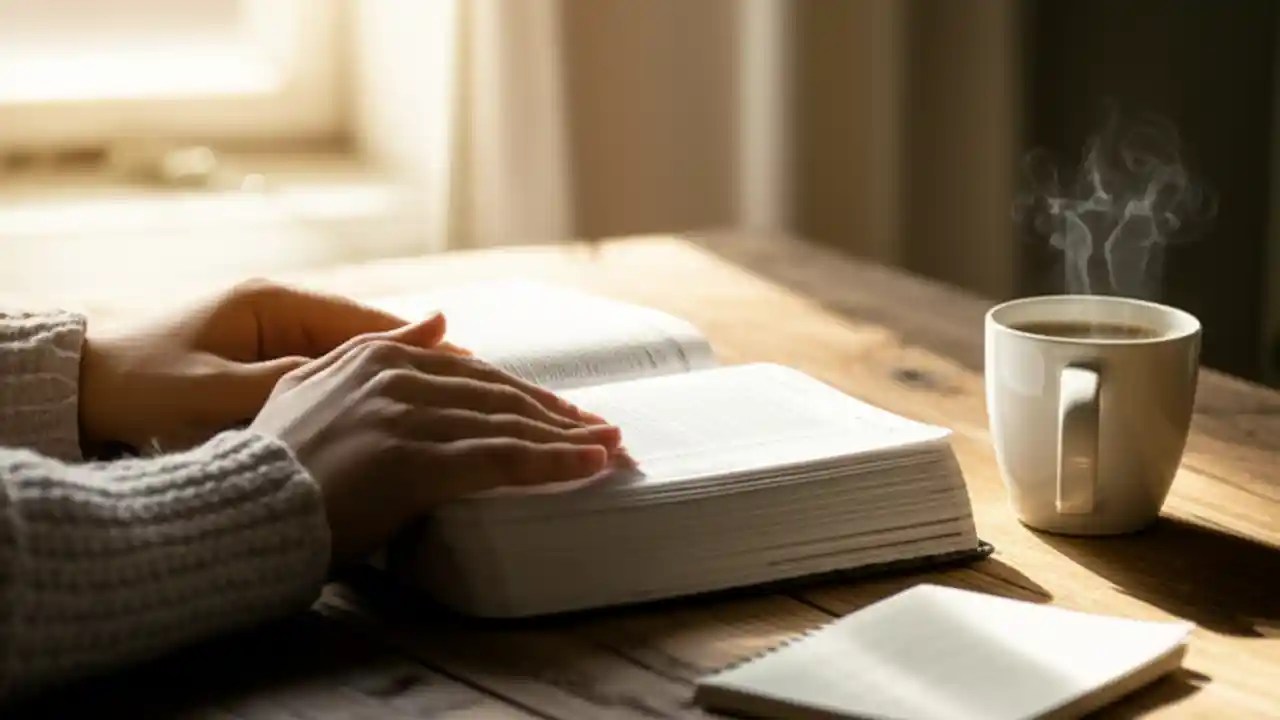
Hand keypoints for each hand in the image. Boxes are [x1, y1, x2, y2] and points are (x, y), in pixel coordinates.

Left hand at [79, 280, 465, 452]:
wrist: (85, 385)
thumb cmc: (144, 386)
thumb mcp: (219, 391)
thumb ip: (297, 381)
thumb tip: (375, 369)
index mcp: (274, 304)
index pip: (365, 322)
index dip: (420, 343)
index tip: (471, 359)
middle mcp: (283, 309)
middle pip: (370, 335)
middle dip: (423, 357)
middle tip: (484, 378)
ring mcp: (277, 332)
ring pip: (356, 354)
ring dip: (401, 373)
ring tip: (460, 392)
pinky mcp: (268, 357)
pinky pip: (332, 369)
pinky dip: (367, 385)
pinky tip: (401, 402)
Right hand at [250, 322, 620, 565]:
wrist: (241, 512)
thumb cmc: (276, 463)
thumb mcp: (313, 385)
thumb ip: (377, 348)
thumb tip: (439, 320)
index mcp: (375, 358)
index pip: (472, 374)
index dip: (523, 394)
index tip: (560, 409)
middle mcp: (396, 378)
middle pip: (498, 395)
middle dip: (555, 413)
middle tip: (598, 428)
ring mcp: (407, 417)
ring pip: (507, 424)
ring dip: (566, 437)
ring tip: (608, 447)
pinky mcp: (415, 460)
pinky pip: (501, 459)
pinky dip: (553, 462)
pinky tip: (589, 465)